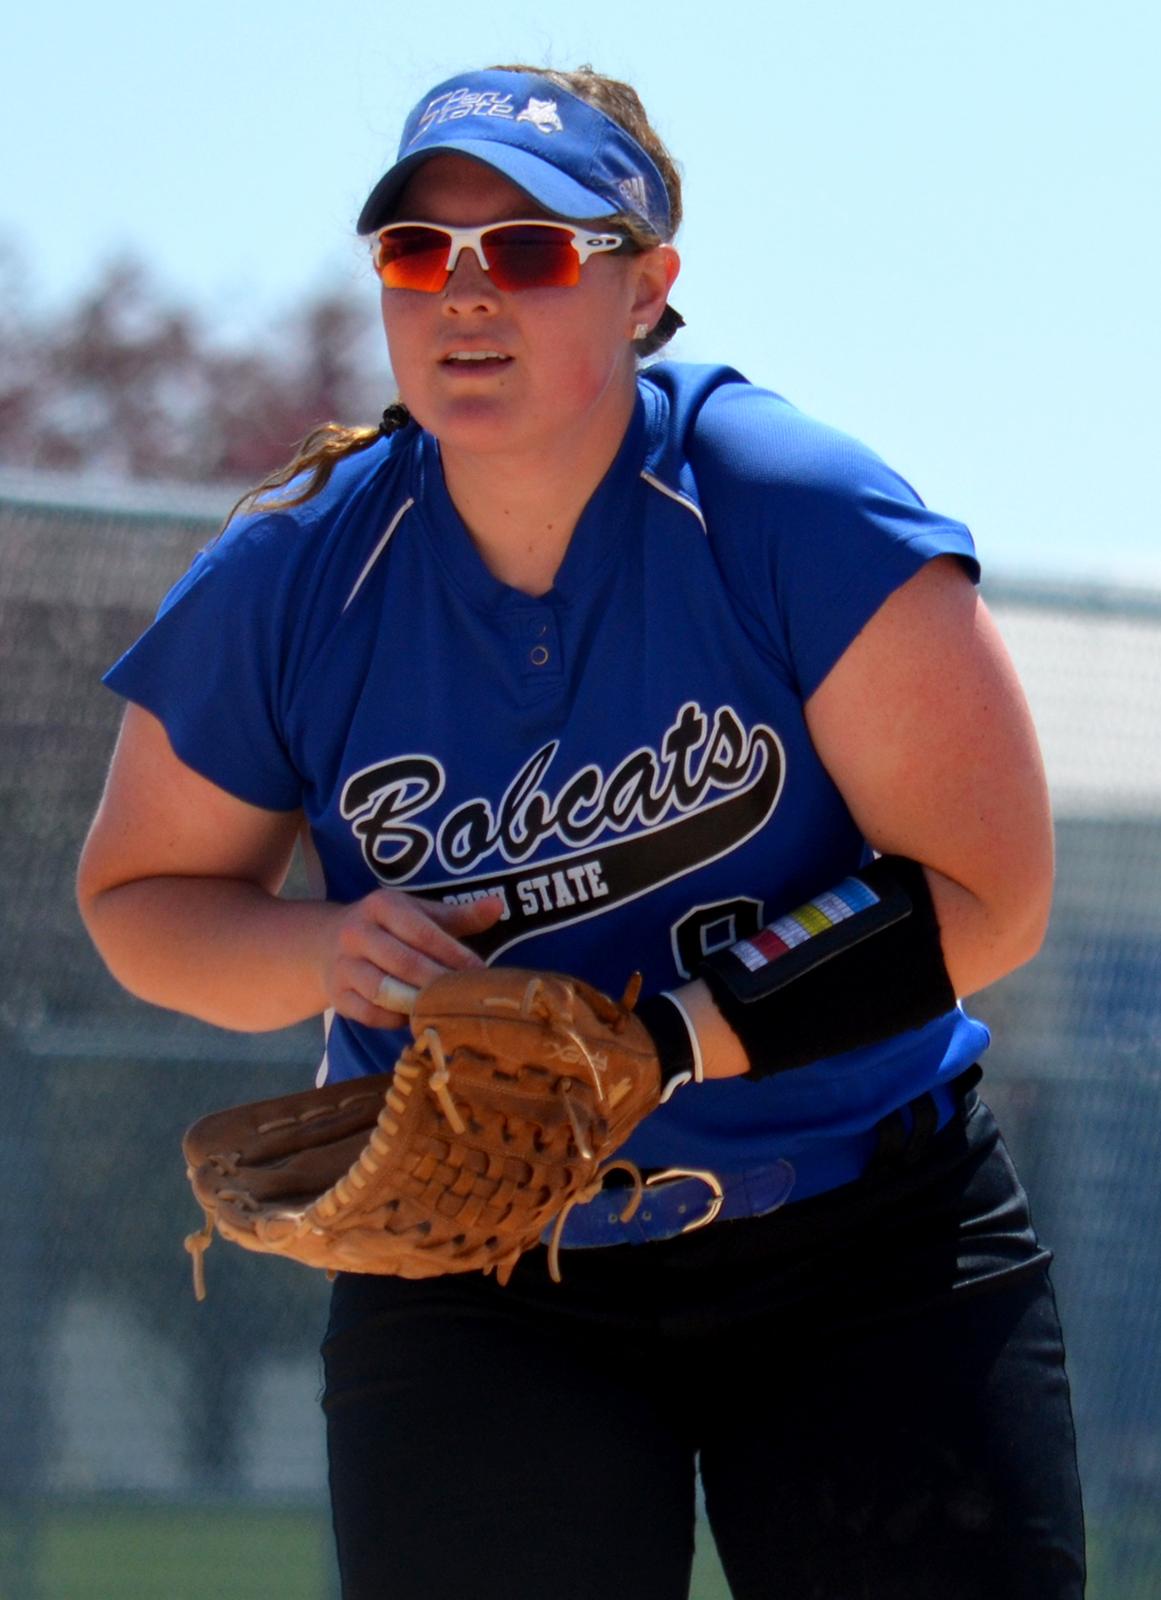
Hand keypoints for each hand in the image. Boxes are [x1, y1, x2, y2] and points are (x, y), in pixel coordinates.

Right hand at [320, 889, 503, 1027]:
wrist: (327, 943)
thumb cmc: (389, 928)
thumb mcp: (420, 914)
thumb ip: (459, 915)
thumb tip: (497, 907)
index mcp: (382, 905)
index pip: (423, 933)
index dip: (454, 954)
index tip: (480, 972)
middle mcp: (357, 932)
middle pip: (404, 963)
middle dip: (440, 982)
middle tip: (468, 998)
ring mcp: (342, 965)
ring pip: (383, 991)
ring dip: (417, 1004)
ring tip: (445, 1012)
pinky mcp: (336, 995)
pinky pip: (369, 1014)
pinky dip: (395, 1020)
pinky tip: (416, 1019)